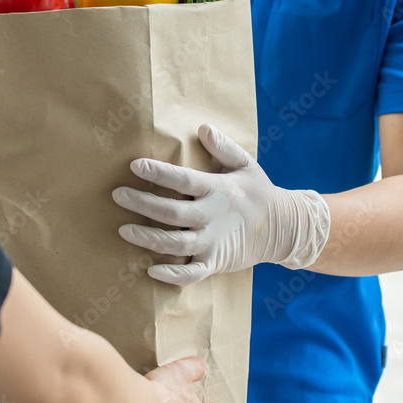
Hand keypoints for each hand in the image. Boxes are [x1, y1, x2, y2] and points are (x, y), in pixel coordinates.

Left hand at [112, 123, 329, 285]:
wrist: (284, 227)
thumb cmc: (257, 192)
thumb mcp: (246, 165)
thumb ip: (223, 147)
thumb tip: (203, 127)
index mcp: (218, 190)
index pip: (184, 180)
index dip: (159, 173)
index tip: (135, 165)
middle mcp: (212, 217)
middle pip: (172, 213)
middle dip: (143, 204)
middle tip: (118, 195)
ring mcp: (213, 242)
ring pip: (175, 243)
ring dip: (148, 239)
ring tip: (123, 230)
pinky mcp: (215, 263)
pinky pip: (191, 273)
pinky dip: (172, 275)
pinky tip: (151, 270)